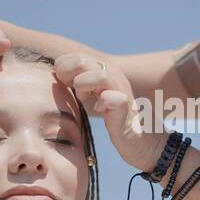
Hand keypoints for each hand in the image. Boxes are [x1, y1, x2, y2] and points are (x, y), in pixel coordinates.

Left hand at [53, 53, 166, 172]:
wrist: (143, 142)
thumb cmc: (115, 119)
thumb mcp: (95, 97)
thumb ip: (81, 85)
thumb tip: (57, 77)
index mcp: (105, 72)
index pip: (78, 57)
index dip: (64, 67)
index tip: (61, 82)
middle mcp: (115, 77)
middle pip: (85, 61)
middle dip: (69, 74)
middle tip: (68, 88)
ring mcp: (122, 92)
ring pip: (100, 76)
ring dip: (84, 85)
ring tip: (83, 98)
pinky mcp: (126, 110)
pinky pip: (113, 99)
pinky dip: (102, 103)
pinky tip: (100, 110)